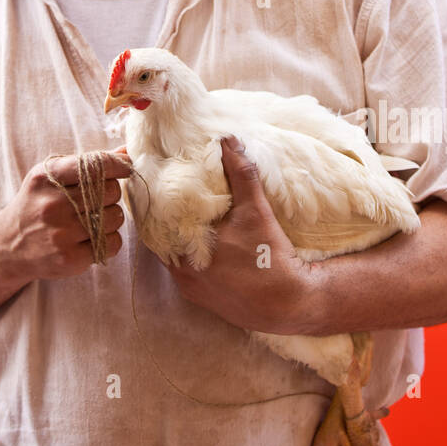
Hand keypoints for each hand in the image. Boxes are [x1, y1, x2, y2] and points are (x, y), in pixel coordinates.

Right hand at [5, 147, 132, 280]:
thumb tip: (127, 152)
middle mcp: (53, 205)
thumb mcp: (51, 175)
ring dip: (111, 217)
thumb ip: (88, 162)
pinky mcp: (70, 259)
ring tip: (92, 218)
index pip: (94, 164)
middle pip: (110, 191)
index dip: (118, 164)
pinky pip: (113, 243)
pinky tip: (93, 237)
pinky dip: (110, 239)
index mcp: (47, 176)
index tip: (125, 167)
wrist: (9, 245)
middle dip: (110, 193)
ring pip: (115, 217)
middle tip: (97, 199)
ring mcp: (61, 234)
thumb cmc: (37, 203)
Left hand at [165, 137, 316, 333]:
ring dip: (180, 236)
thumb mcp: (255, 210)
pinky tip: (204, 240)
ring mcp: (192, 289)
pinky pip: (188, 270)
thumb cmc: (269, 257)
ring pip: (175, 256)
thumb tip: (229, 140)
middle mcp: (182, 275)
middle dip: (169, 218)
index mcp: (184, 252)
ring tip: (187, 213)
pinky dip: (191, 254)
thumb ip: (240, 174)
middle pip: (164, 239)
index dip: (156, 202)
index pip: (155, 222)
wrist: (291, 304)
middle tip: (173, 194)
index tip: (159, 183)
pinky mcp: (205, 299)